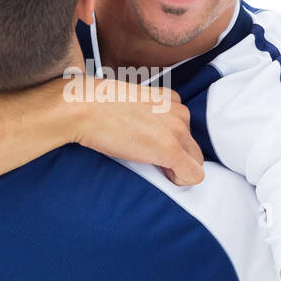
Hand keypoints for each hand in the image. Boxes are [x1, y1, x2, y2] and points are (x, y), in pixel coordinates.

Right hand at [71, 79, 204, 185]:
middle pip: (192, 145)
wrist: (84, 106)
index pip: (184, 128)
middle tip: (150, 161)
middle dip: (176, 157)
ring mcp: (177, 131)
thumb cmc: (97, 106)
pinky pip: (193, 174)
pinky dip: (181, 181)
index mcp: (170, 99)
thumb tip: (145, 131)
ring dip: (177, 168)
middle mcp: (179, 112)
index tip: (151, 148)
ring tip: (152, 166)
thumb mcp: (130, 102)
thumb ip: (146, 113)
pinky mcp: (171, 149)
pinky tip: (162, 176)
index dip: (170, 143)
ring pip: (196, 160)